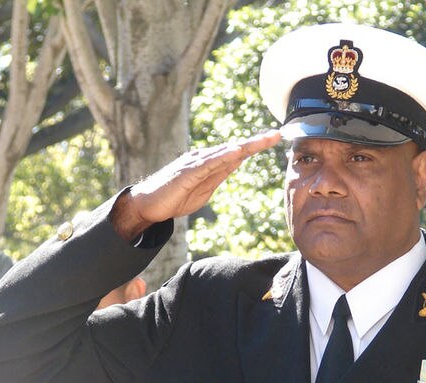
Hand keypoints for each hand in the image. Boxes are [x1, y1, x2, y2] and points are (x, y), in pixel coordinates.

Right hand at [111, 130, 281, 240]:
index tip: (274, 139)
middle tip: (277, 134)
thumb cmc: (174, 198)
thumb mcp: (205, 189)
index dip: (255, 146)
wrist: (149, 205)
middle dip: (256, 142)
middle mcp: (203, 158)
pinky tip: (238, 152)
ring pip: (224, 152)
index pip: (236, 153)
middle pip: (234, 148)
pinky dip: (224, 156)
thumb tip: (237, 162)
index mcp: (209, 163)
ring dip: (245, 145)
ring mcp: (195, 163)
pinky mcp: (187, 172)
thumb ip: (220, 175)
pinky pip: (208, 164)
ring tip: (263, 140)